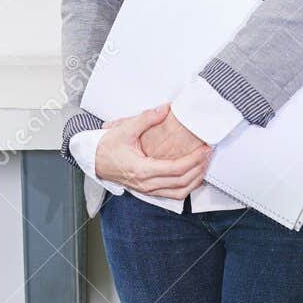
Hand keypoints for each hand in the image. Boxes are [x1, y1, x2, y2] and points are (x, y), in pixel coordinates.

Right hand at [94, 103, 211, 198]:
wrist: (94, 160)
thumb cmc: (107, 147)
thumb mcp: (124, 129)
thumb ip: (146, 118)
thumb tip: (165, 109)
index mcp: (141, 170)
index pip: (175, 170)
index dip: (193, 160)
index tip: (204, 149)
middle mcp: (146, 184)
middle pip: (182, 183)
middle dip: (199, 169)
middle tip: (209, 154)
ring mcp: (148, 189)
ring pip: (179, 192)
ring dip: (195, 180)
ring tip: (204, 165)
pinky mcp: (149, 190)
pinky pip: (173, 194)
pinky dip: (186, 186)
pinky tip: (193, 175)